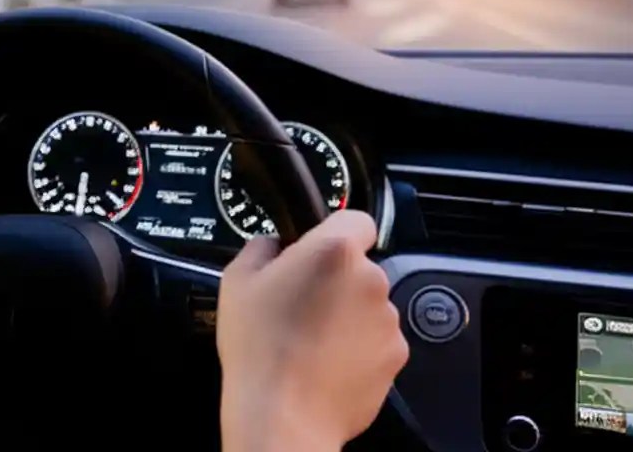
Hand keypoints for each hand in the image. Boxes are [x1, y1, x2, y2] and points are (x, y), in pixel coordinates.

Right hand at [217, 210, 408, 450]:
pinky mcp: (395, 354)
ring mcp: (387, 320)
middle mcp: (369, 280)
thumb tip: (272, 244)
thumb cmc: (259, 348)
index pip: (355, 218)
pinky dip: (358, 346)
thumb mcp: (237, 280)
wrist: (283, 413)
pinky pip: (377, 339)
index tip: (320, 250)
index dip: (336, 231)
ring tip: (310, 338)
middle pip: (359, 266)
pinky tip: (326, 360)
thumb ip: (261, 247)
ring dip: (347, 315)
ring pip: (368, 304)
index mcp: (333, 251)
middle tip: (301, 303)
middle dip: (335, 280)